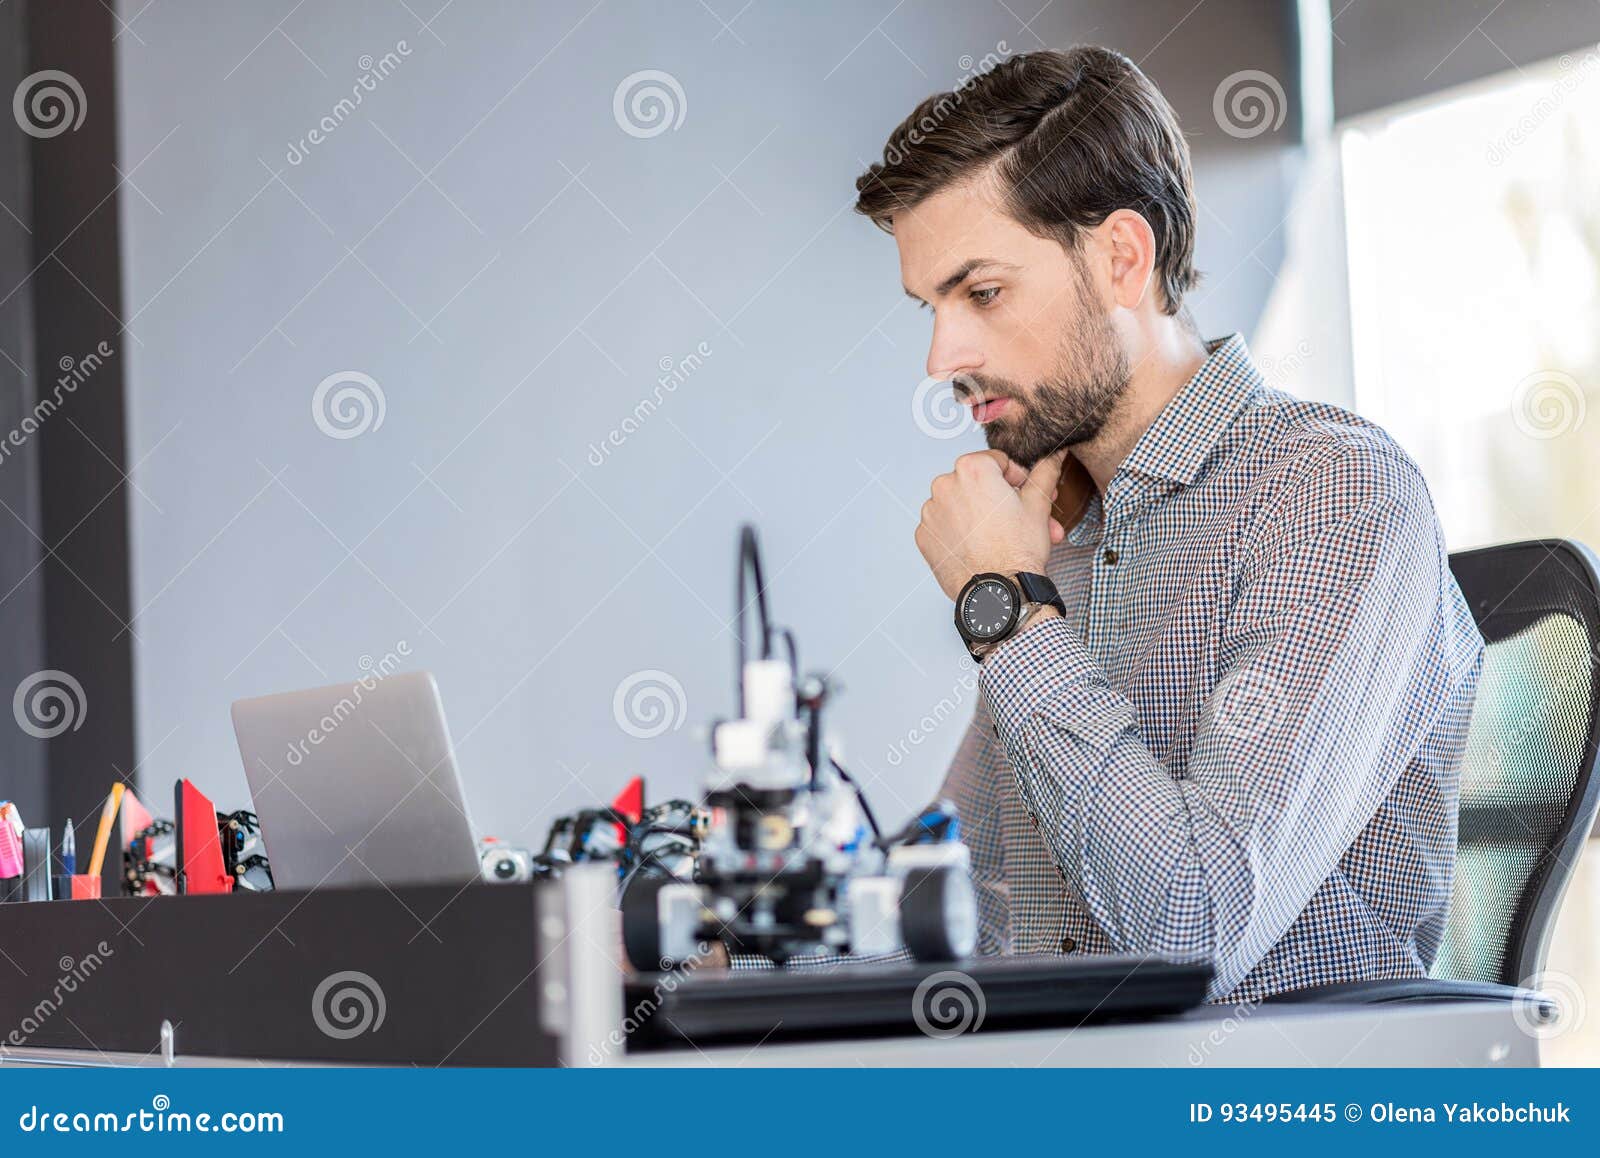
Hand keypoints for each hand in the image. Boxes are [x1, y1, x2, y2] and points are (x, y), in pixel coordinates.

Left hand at [916, 449, 1068, 599]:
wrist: (999, 593)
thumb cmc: (1017, 551)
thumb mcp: (1038, 505)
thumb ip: (1045, 473)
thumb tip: (1052, 457)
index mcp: (972, 469)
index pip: (997, 461)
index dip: (1017, 478)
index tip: (1024, 494)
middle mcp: (945, 485)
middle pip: (978, 484)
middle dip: (1001, 500)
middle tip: (1020, 519)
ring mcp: (931, 512)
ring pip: (960, 505)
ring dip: (980, 515)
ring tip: (1002, 536)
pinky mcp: (924, 536)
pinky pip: (944, 526)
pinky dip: (959, 532)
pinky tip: (979, 546)